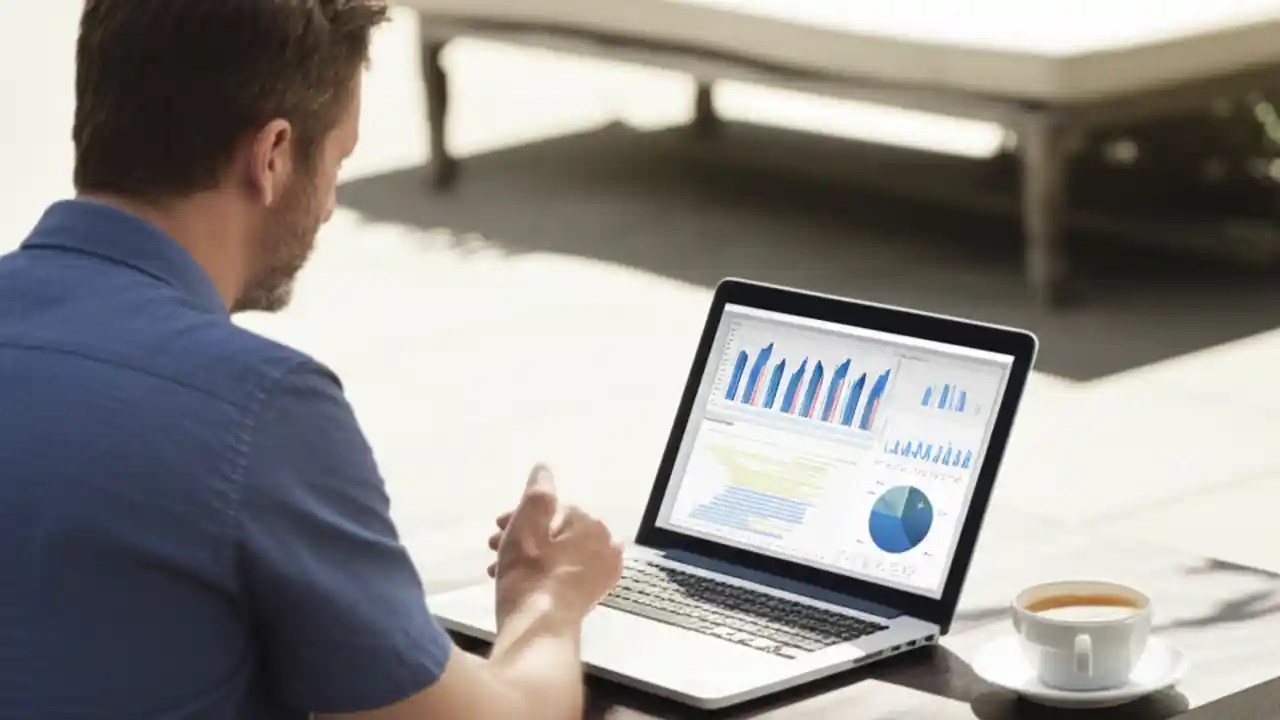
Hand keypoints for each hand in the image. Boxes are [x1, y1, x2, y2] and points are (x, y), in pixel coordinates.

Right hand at [489, 464, 622, 626]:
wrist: (538, 633)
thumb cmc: (529, 577)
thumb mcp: (526, 527)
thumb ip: (537, 494)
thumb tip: (544, 468)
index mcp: (592, 525)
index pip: (551, 509)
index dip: (519, 516)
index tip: (496, 529)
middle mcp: (605, 547)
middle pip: (555, 532)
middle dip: (522, 537)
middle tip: (494, 549)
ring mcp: (600, 574)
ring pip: (556, 553)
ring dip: (527, 556)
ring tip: (498, 570)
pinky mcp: (590, 596)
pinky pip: (562, 572)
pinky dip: (541, 572)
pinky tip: (516, 582)